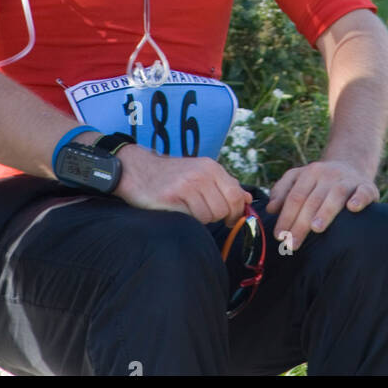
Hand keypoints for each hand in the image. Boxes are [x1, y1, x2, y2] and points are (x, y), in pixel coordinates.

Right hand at [115, 147, 247, 224]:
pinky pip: (191, 219)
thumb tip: (249, 199)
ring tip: (188, 209)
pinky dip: (187, 219)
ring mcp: (186, 185)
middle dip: (217, 217)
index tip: (228, 218)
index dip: (236, 212)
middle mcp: (201, 174)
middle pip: (224, 209)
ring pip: (208, 216)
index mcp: (211, 167)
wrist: (138, 170)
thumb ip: (225, 186)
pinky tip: (178, 210)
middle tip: (203, 213)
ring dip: (200, 219)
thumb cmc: (173, 176)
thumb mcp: (201, 173)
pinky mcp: (171, 198)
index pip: (236, 196)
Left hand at [266, 160, 378, 250]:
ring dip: (325, 211)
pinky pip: (363, 191)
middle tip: (292, 243)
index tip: (279, 236)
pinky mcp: (367, 186)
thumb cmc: (320, 180)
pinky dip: (359, 198)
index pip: (295, 197)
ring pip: (336, 194)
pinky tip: (353, 208)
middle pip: (312, 199)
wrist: (351, 164)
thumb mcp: (299, 178)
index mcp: (310, 173)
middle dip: (301, 223)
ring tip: (316, 228)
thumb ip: (282, 190)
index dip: (286, 216)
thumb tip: (270, 209)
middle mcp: (328, 174)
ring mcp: (348, 179)